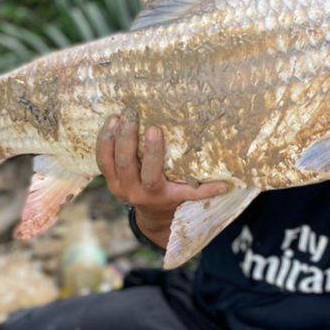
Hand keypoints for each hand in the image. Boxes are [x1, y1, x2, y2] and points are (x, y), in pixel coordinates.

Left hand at [96, 115, 226, 228]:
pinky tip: (109, 123)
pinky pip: (101, 160)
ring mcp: (117, 186)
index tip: (155, 129)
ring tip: (116, 117)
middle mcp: (132, 192)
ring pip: (109, 162)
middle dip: (127, 139)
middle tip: (131, 115)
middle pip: (126, 165)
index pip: (151, 174)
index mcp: (154, 194)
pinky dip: (103, 142)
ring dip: (110, 138)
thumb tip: (228, 184)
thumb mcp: (187, 197)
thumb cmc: (172, 199)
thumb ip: (203, 190)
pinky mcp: (108, 180)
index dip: (152, 152)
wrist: (151, 215)